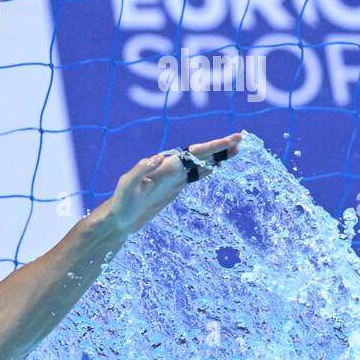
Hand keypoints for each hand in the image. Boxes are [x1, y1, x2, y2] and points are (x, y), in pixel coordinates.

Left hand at [101, 133, 242, 236]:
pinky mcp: (171, 189)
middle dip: (220, 148)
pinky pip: (193, 176)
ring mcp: (171, 178)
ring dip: (216, 157)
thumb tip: (159, 156)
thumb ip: (141, 170)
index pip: (193, 152)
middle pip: (199, 155)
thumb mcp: (127, 186)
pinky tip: (215, 167)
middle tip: (240, 140)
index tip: (231, 139)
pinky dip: (206, 170)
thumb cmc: (120, 203)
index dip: (213, 146)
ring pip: (199, 164)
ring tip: (235, 150)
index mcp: (163, 166)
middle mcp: (169, 169)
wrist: (118, 219)